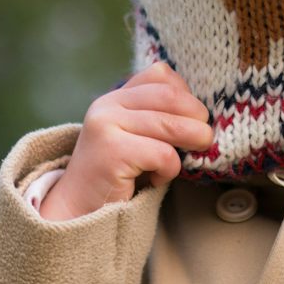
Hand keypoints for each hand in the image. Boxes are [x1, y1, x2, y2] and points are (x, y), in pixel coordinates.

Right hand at [40, 61, 213, 219]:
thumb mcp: (138, 137)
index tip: (190, 120)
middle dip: (198, 118)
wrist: (79, 209)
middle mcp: (107, 105)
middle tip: (203, 140)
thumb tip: (204, 115)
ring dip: (192, 143)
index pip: (160, 74)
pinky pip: (163, 154)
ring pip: (171, 125)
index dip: (185, 95)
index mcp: (115, 97)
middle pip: (170, 96)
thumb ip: (160, 118)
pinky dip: (170, 170)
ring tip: (184, 160)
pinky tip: (156, 179)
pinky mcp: (112, 151)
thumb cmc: (119, 175)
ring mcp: (106, 125)